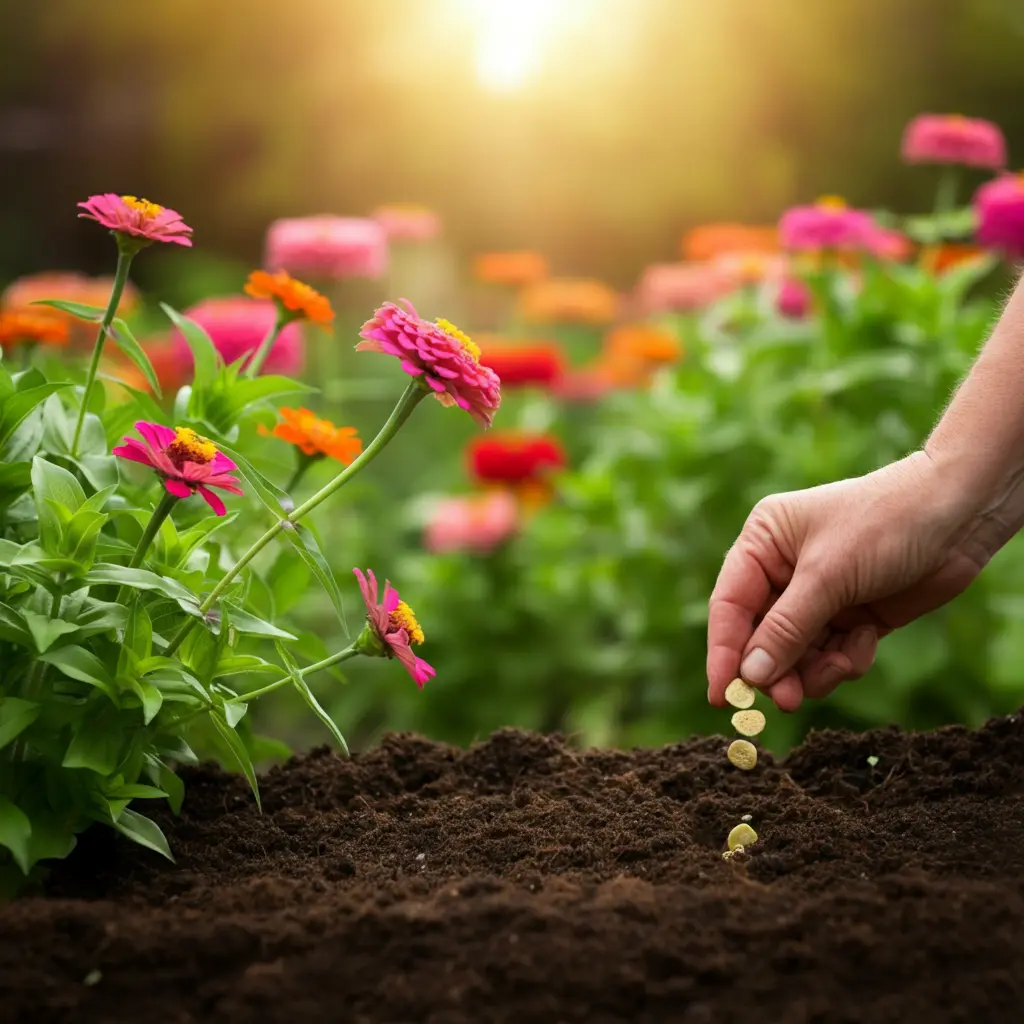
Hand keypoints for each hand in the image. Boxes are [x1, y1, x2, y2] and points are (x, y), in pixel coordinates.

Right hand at [706, 451, 1021, 711]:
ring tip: (841, 666)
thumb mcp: (829, 576)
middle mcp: (783, 570)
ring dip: (816, 669)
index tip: (722, 697)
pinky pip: (830, 655)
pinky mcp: (851, 616)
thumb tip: (749, 676)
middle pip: (760, 636)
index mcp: (763, 543)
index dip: (724, 652)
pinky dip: (845, 659)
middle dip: (777, 668)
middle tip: (788, 700)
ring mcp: (818, 595)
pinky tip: (866, 641)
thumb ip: (786, 629)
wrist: (961, 516)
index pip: (729, 605)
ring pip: (796, 654)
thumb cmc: (885, 524)